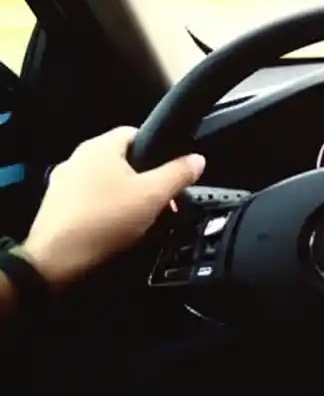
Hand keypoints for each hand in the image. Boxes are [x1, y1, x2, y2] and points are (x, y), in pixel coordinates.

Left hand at [20, 127, 204, 289]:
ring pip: (105, 182)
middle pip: (122, 160)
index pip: (136, 133)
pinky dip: (104, 209)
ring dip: (124, 195)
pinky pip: (89, 200)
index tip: (172, 174)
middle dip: (144, 178)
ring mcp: (61, 183)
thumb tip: (197, 159)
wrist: (55, 262)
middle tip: (160, 201)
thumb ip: (178, 174)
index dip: (159, 150)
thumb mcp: (153, 196)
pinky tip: (114, 229)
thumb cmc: (106, 220)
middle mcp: (77, 158)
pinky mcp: (54, 207)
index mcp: (99, 147)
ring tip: (140, 219)